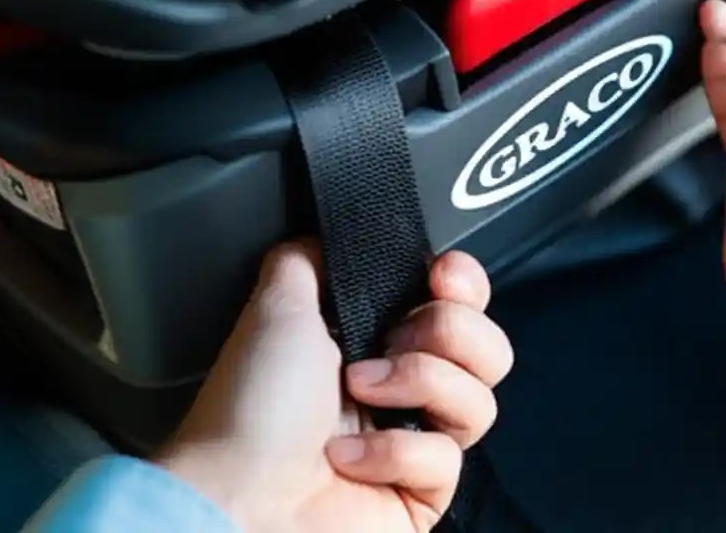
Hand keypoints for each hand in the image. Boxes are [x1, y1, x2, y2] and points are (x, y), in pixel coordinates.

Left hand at [156, 244, 513, 532]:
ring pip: (479, 399)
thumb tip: (333, 230)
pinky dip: (394, 451)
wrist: (238, 492)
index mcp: (375, 339)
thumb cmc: (250, 409)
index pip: (458, 302)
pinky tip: (349, 457)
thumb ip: (310, 256)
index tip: (440, 275)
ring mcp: (415, 442)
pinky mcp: (422, 494)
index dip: (464, 284)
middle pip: (487, 345)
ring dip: (419, 384)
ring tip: (361, 394)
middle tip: (391, 340)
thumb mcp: (277, 305)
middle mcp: (402, 389)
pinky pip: (447, 459)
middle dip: (448, 331)